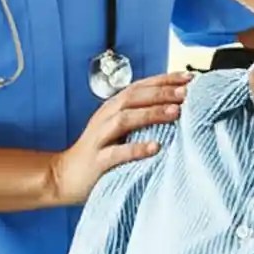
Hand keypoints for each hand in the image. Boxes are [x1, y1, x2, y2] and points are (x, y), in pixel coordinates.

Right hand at [47, 72, 191, 205]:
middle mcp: (106, 117)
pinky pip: (116, 153)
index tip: (188, 77)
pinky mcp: (97, 160)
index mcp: (113, 107)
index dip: (164, 80)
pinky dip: (136, 148)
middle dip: (161, 92)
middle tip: (186, 92)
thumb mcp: (119, 129)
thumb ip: (141, 117)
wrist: (64, 176)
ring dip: (151, 113)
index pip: (140, 86)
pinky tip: (155, 147)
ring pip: (125, 119)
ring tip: (175, 112)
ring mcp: (100, 138)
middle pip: (134, 97)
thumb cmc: (99, 152)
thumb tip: (176, 108)